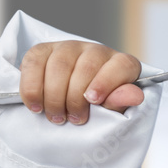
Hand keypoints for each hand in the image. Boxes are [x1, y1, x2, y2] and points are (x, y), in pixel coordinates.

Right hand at [18, 40, 143, 124]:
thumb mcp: (113, 111)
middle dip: (77, 97)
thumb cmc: (96, 110)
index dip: (108, 82)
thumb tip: (135, 96)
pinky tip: (36, 106)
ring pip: (59, 65)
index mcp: (120, 64)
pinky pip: (34, 63)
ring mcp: (68, 47)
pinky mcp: (42, 50)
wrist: (69, 106)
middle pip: (86, 67)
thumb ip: (120, 102)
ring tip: (56, 117)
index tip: (93, 101)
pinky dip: (32, 88)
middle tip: (74, 120)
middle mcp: (95, 50)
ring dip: (54, 96)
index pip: (121, 66)